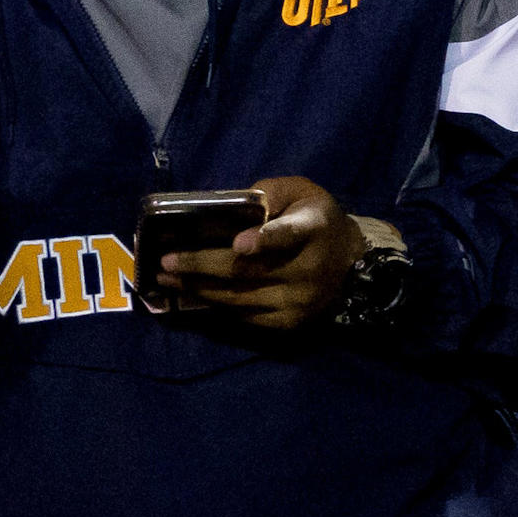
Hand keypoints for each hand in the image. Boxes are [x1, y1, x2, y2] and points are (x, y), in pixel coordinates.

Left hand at [158, 174, 364, 329]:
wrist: (351, 266)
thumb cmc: (316, 221)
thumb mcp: (302, 192)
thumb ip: (269, 194)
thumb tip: (232, 206)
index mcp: (313, 228)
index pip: (290, 235)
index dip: (265, 239)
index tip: (239, 244)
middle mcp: (308, 269)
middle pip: (247, 271)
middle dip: (201, 266)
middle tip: (165, 262)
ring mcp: (298, 302)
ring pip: (238, 298)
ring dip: (197, 289)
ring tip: (167, 280)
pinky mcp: (288, 324)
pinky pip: (242, 317)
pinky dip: (214, 306)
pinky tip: (192, 295)